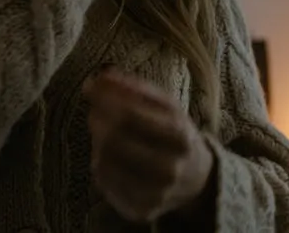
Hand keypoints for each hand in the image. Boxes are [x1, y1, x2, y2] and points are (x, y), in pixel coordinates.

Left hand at [83, 69, 215, 223]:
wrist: (197, 178)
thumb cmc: (175, 133)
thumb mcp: (166, 105)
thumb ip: (134, 88)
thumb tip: (99, 78)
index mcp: (180, 136)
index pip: (129, 115)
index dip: (104, 99)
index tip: (91, 87)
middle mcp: (170, 169)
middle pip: (114, 140)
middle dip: (97, 119)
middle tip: (94, 110)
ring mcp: (155, 194)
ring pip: (105, 162)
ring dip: (97, 141)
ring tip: (103, 131)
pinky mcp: (141, 210)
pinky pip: (104, 183)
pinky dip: (99, 162)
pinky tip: (108, 153)